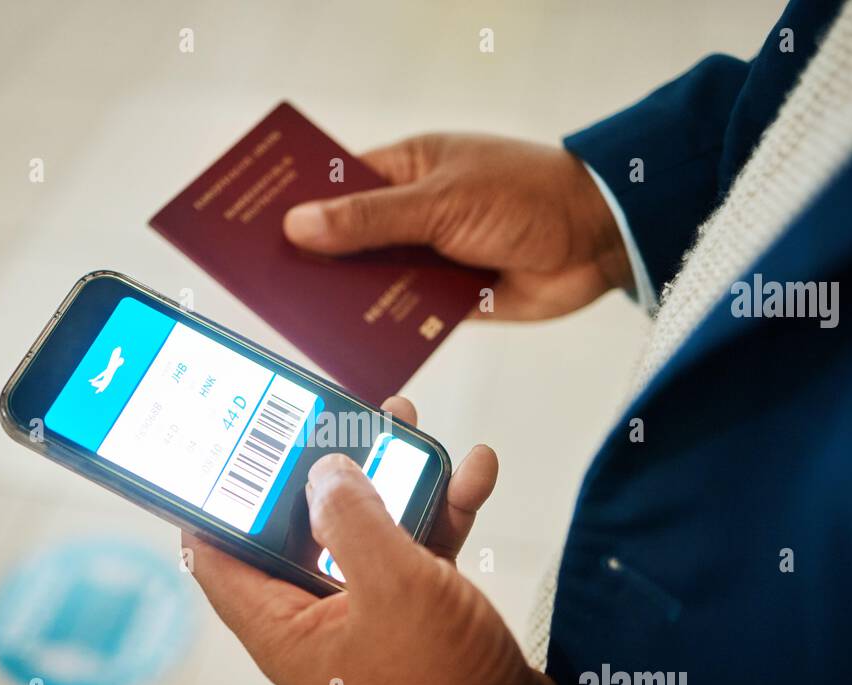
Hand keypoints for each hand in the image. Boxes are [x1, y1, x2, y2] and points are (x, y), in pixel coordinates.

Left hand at [183, 397, 559, 684]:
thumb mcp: (391, 586)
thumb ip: (351, 518)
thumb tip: (322, 472)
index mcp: (283, 627)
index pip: (217, 556)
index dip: (208, 500)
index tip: (214, 446)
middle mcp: (317, 623)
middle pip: (299, 529)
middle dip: (318, 467)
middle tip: (328, 415)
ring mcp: (369, 619)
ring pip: (366, 531)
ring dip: (389, 477)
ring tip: (403, 421)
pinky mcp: (416, 619)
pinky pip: (417, 553)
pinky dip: (440, 513)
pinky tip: (471, 472)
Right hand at [282, 134, 631, 320]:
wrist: (598, 240)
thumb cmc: (526, 194)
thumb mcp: (440, 202)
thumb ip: (371, 219)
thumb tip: (300, 225)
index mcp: (406, 172)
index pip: (336, 185)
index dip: (296, 202)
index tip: (253, 223)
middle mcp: (413, 216)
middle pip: (348, 240)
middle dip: (314, 260)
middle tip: (265, 281)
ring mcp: (430, 259)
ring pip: (373, 283)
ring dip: (346, 299)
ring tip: (297, 318)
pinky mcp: (450, 302)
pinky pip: (404, 317)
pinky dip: (383, 329)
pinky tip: (350, 344)